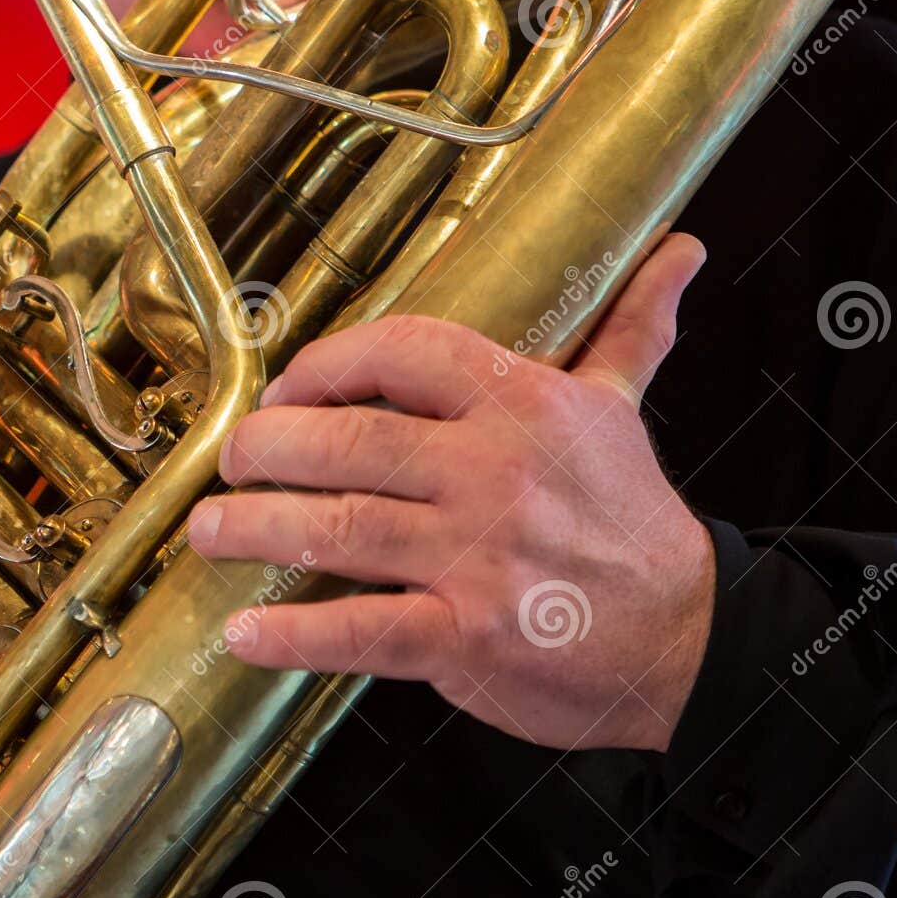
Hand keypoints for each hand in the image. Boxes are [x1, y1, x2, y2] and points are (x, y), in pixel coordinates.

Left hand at [187, 234, 714, 752]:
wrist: (688, 642)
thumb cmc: (633, 524)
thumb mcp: (623, 416)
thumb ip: (628, 333)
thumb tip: (678, 255)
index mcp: (526, 407)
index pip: (402, 353)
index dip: (325, 364)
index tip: (284, 388)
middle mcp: (494, 474)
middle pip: (348, 441)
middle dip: (267, 446)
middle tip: (231, 460)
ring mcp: (477, 559)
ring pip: (337, 529)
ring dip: (255, 528)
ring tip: (208, 529)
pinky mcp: (465, 638)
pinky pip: (359, 632)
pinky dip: (293, 635)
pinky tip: (244, 632)